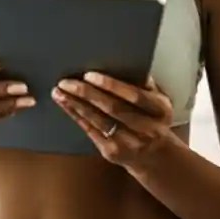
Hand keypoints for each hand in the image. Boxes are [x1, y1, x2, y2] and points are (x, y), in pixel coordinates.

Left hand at [53, 72, 177, 169]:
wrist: (155, 156)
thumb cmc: (152, 119)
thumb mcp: (158, 101)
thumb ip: (144, 83)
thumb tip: (124, 63)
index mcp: (160, 110)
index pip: (135, 96)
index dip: (111, 86)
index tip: (89, 75)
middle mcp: (147, 129)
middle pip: (113, 109)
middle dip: (87, 94)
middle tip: (66, 81)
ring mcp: (129, 143)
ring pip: (98, 121)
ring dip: (76, 104)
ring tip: (59, 91)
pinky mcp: (112, 152)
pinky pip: (90, 130)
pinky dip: (76, 116)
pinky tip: (65, 104)